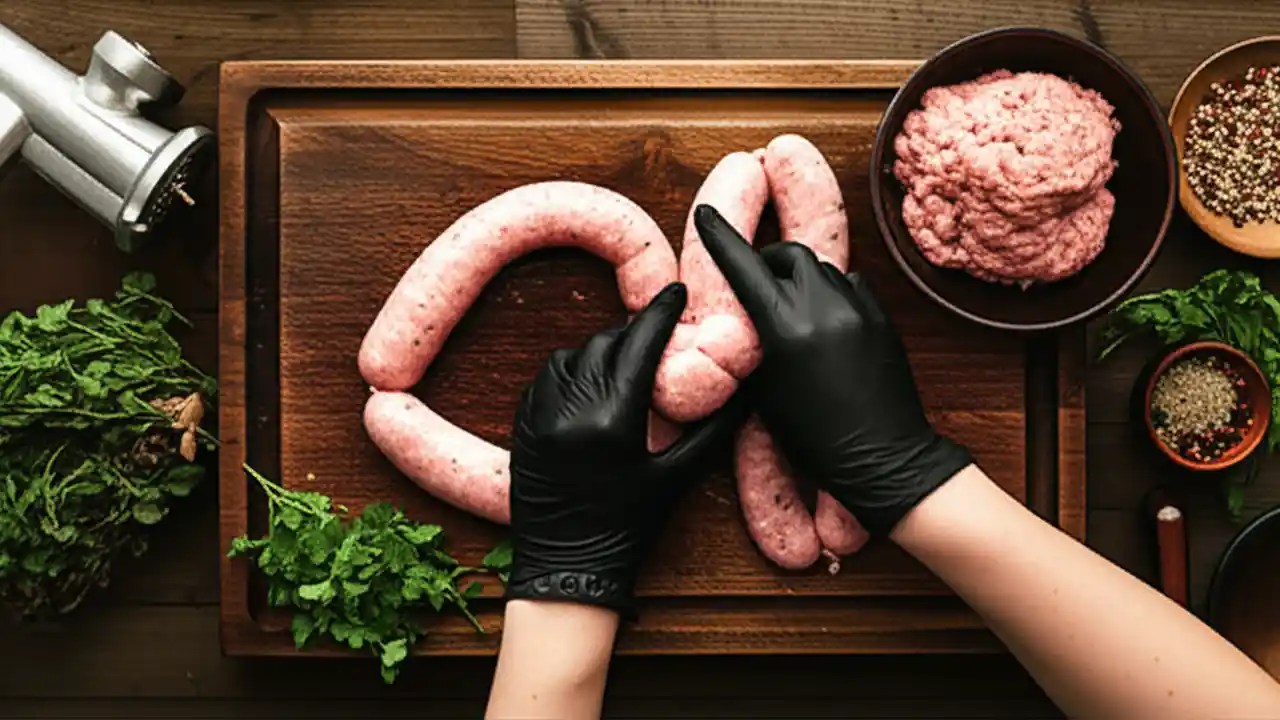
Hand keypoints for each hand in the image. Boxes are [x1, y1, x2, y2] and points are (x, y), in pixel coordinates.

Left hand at [508, 282, 740, 613]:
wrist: (568, 570)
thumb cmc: (627, 528)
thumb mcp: (676, 479)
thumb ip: (712, 431)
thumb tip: (745, 391)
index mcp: (613, 421)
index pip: (640, 345)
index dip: (662, 313)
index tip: (676, 293)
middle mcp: (571, 410)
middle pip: (606, 343)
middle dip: (633, 334)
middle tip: (657, 336)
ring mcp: (540, 416)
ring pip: (571, 355)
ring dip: (599, 350)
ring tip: (623, 364)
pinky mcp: (521, 426)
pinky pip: (545, 378)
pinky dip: (569, 371)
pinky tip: (589, 384)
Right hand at [692, 205, 970, 534]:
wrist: (883, 457)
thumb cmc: (816, 440)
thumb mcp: (766, 396)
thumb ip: (752, 347)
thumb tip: (744, 321)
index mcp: (784, 328)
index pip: (744, 267)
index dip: (721, 238)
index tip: (707, 216)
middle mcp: (821, 307)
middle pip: (788, 255)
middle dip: (768, 260)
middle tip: (757, 278)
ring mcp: (856, 309)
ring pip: (821, 269)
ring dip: (801, 278)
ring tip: (792, 306)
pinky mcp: (882, 317)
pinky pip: (851, 286)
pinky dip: (832, 293)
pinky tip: (826, 321)